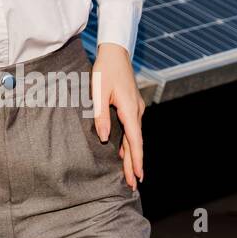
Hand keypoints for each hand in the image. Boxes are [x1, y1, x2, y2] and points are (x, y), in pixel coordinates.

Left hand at [92, 44, 144, 191]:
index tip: (138, 176)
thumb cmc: (105, 70)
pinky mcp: (131, 106)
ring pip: (135, 137)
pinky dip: (131, 143)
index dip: (136, 160)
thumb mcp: (98, 91)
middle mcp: (136, 111)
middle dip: (135, 164)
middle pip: (136, 143)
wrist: (115, 52)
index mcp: (129, 109)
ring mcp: (136, 109)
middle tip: (134, 185)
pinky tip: (125, 152)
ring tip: (130, 174)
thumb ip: (100, 115)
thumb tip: (103, 138)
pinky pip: (132, 129)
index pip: (135, 140)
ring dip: (133, 155)